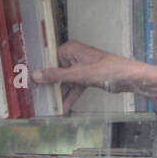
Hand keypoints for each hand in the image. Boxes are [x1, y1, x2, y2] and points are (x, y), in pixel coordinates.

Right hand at [31, 40, 145, 112]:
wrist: (127, 77)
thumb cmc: (105, 70)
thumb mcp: (77, 75)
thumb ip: (56, 76)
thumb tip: (36, 75)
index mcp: (70, 49)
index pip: (49, 59)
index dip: (40, 71)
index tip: (29, 81)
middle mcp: (74, 56)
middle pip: (56, 71)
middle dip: (49, 84)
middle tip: (37, 95)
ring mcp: (81, 67)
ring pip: (65, 80)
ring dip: (59, 93)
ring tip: (49, 105)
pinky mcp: (88, 76)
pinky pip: (75, 86)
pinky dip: (70, 96)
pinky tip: (64, 108)